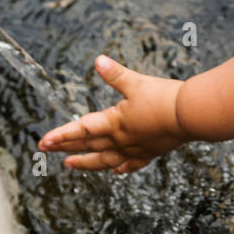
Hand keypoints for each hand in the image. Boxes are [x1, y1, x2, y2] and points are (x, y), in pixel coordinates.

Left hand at [37, 55, 187, 173]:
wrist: (191, 115)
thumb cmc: (164, 98)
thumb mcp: (137, 82)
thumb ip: (115, 74)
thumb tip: (98, 61)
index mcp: (115, 122)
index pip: (81, 129)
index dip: (61, 135)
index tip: (43, 142)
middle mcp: (122, 140)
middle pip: (89, 146)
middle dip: (66, 148)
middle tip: (47, 151)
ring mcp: (136, 149)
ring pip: (106, 160)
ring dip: (87, 163)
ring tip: (71, 165)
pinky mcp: (151, 152)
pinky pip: (132, 164)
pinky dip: (121, 168)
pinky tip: (117, 172)